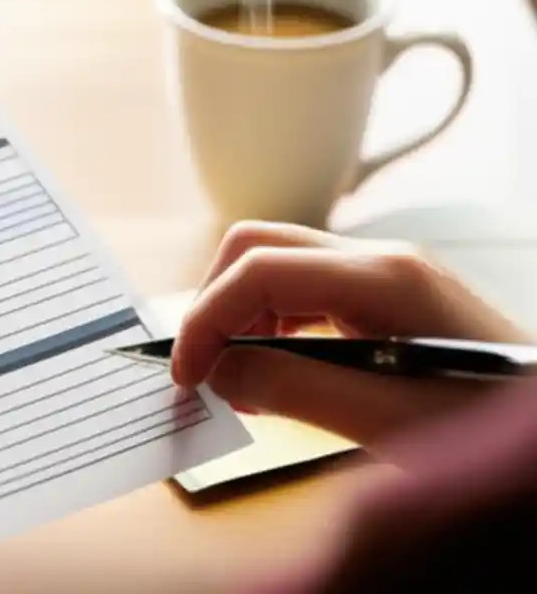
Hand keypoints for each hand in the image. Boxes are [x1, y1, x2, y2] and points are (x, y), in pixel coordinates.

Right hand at [172, 221, 530, 445]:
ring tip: (237, 379)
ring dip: (240, 314)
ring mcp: (385, 272)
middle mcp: (381, 259)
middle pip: (258, 247)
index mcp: (384, 278)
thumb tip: (217, 372)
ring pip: (276, 264)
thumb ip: (290, 389)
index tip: (187, 374)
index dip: (206, 319)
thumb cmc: (486, 426)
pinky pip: (305, 290)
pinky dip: (271, 323)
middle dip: (215, 304)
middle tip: (204, 368)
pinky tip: (273, 370)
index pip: (259, 270)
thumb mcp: (384, 422)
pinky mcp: (387, 294)